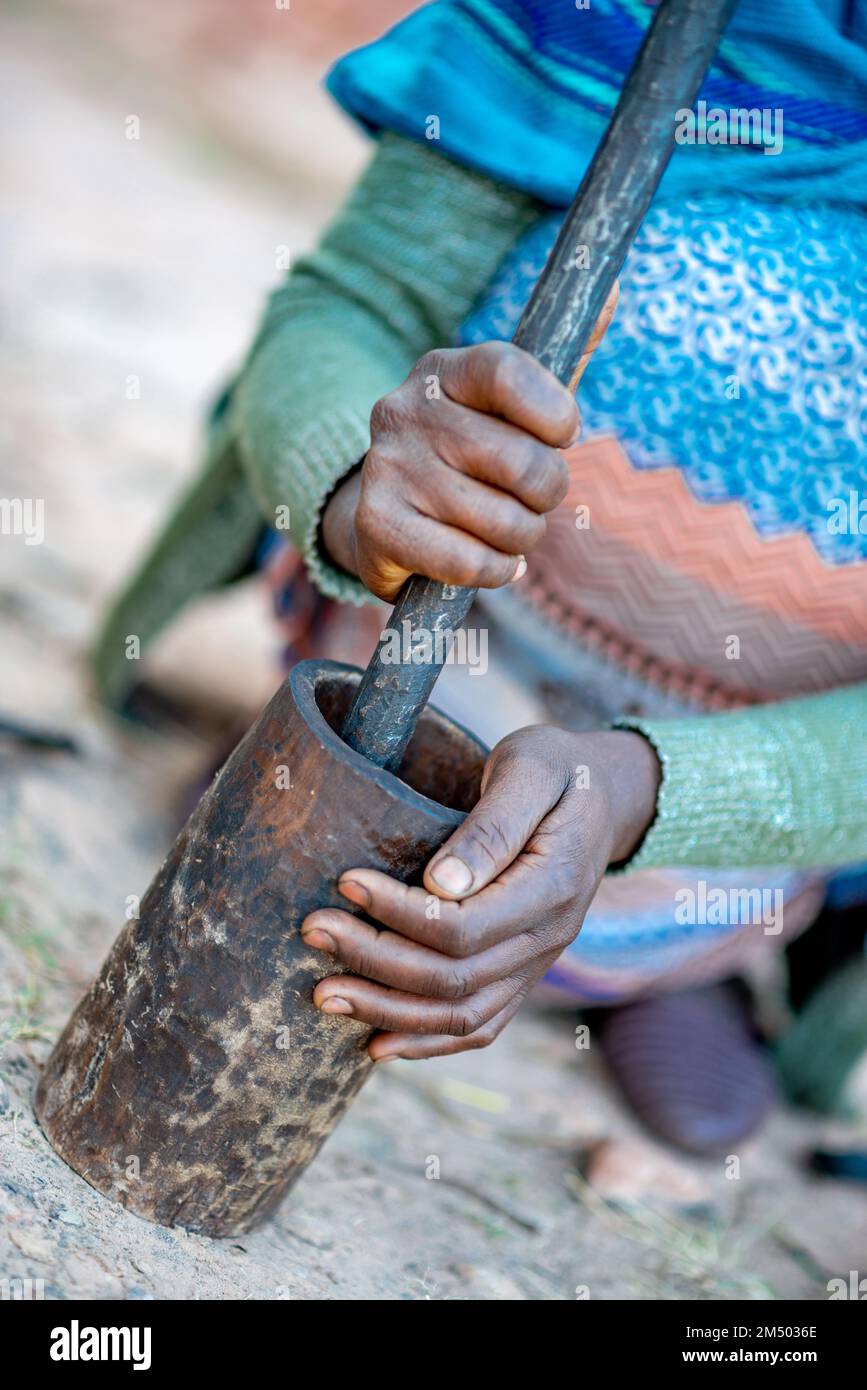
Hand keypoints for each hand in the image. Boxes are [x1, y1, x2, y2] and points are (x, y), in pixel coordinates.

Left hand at [301, 724, 659, 1059]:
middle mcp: (549, 938)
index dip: (399, 913)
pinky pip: (479, 1025)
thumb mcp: (531, 768)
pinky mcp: (522, 973)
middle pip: (454, 977)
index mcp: (553, 887)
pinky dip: (426, 1043)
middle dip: (374, 961)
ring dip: (388, 1012)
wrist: (603, 795)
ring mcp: (537, 963)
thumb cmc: (556, 769)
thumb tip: (440, 881)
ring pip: (461, 1015)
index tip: (345, 881)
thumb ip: (493, 824)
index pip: (465, 927)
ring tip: (323, 995)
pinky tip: (374, 1044)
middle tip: (313, 930)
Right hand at [322, 293, 615, 601]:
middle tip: (531, 500)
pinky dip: (495, 570)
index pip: (509, 372)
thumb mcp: (510, 408)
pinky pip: (471, 562)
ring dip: (522, 539)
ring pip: (504, 522)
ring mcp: (386, 468)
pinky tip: (485, 560)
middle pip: (523, 463)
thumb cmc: (470, 461)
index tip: (562, 435)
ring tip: (503, 532)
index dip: (554, 414)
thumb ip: (561, 359)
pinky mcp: (377, 525)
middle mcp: (404, 410)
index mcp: (443, 371)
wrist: (382, 523)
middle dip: (547, 495)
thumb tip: (611, 287)